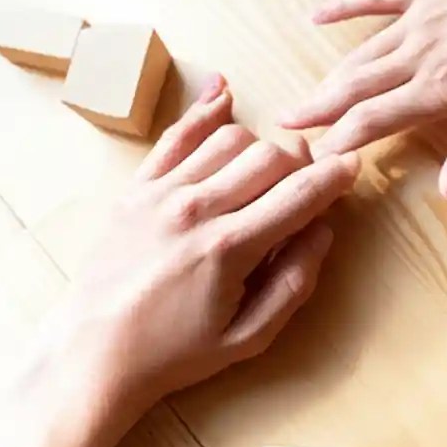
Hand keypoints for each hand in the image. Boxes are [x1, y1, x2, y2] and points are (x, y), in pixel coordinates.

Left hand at [60, 75, 360, 408]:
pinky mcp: (136, 190)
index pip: (300, 193)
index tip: (352, 166)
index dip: (334, 176)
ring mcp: (161, 195)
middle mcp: (196, 210)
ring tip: (265, 171)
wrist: (94, 353)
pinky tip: (224, 93)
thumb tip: (323, 232)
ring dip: (258, 147)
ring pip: (229, 138)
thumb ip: (294, 284)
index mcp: (229, 249)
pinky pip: (175, 136)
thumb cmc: (174, 353)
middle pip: (269, 156)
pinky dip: (203, 111)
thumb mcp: (249, 338)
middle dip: (300, 163)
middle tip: (306, 182)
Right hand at [281, 0, 446, 201]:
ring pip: (362, 53)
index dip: (342, 140)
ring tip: (304, 96)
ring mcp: (417, 19)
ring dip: (330, 76)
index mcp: (438, 89)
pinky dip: (344, 6)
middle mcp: (417, 56)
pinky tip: (316, 15)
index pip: (376, 120)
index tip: (315, 158)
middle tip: (285, 127)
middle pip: (356, 87)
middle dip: (319, 110)